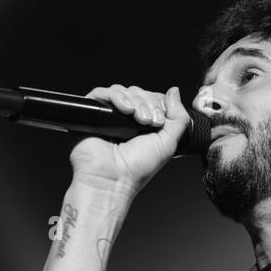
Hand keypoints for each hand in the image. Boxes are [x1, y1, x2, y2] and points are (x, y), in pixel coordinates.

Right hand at [69, 84, 191, 194]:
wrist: (113, 179)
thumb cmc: (136, 168)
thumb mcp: (168, 143)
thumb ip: (178, 117)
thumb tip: (174, 92)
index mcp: (143, 125)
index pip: (152, 98)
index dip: (158, 103)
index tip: (160, 119)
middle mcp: (125, 119)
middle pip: (138, 92)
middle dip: (148, 103)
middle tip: (151, 122)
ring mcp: (108, 115)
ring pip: (123, 90)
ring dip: (136, 101)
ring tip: (139, 119)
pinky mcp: (92, 113)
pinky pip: (102, 93)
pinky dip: (118, 97)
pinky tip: (126, 110)